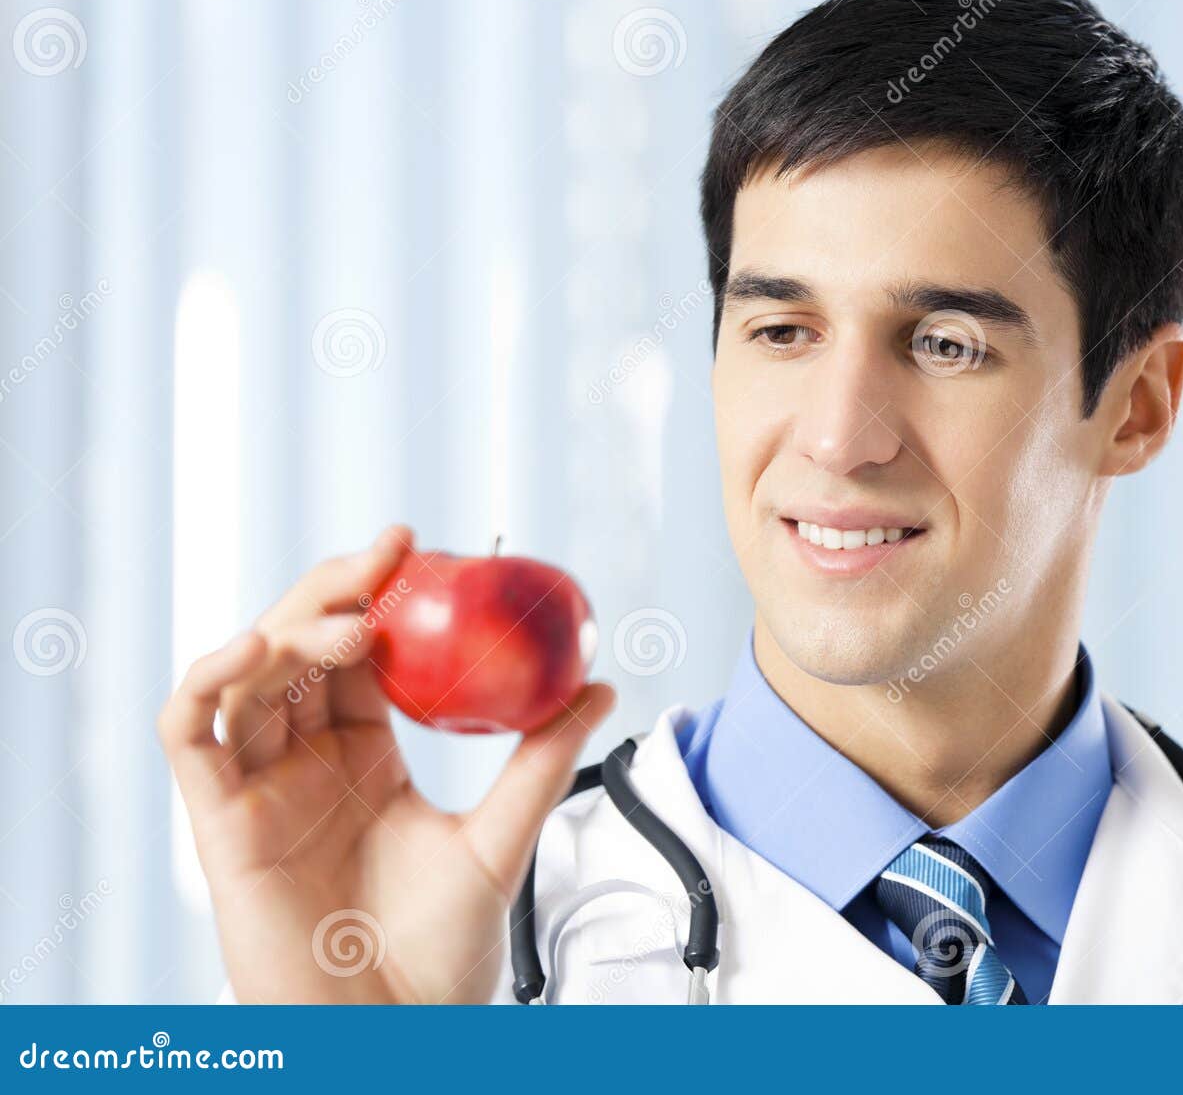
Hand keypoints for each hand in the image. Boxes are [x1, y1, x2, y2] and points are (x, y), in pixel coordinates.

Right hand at [157, 525, 614, 1002]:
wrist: (400, 1029)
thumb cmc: (444, 950)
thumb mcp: (503, 836)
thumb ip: (543, 759)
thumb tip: (601, 685)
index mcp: (364, 755)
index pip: (357, 652)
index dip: (376, 592)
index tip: (419, 547)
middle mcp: (306, 762)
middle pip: (299, 648)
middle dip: (333, 589)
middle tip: (387, 555)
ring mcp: (259, 788)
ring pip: (248, 676)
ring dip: (290, 631)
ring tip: (353, 621)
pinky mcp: (218, 822)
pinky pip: (188, 734)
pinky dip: (208, 683)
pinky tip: (253, 650)